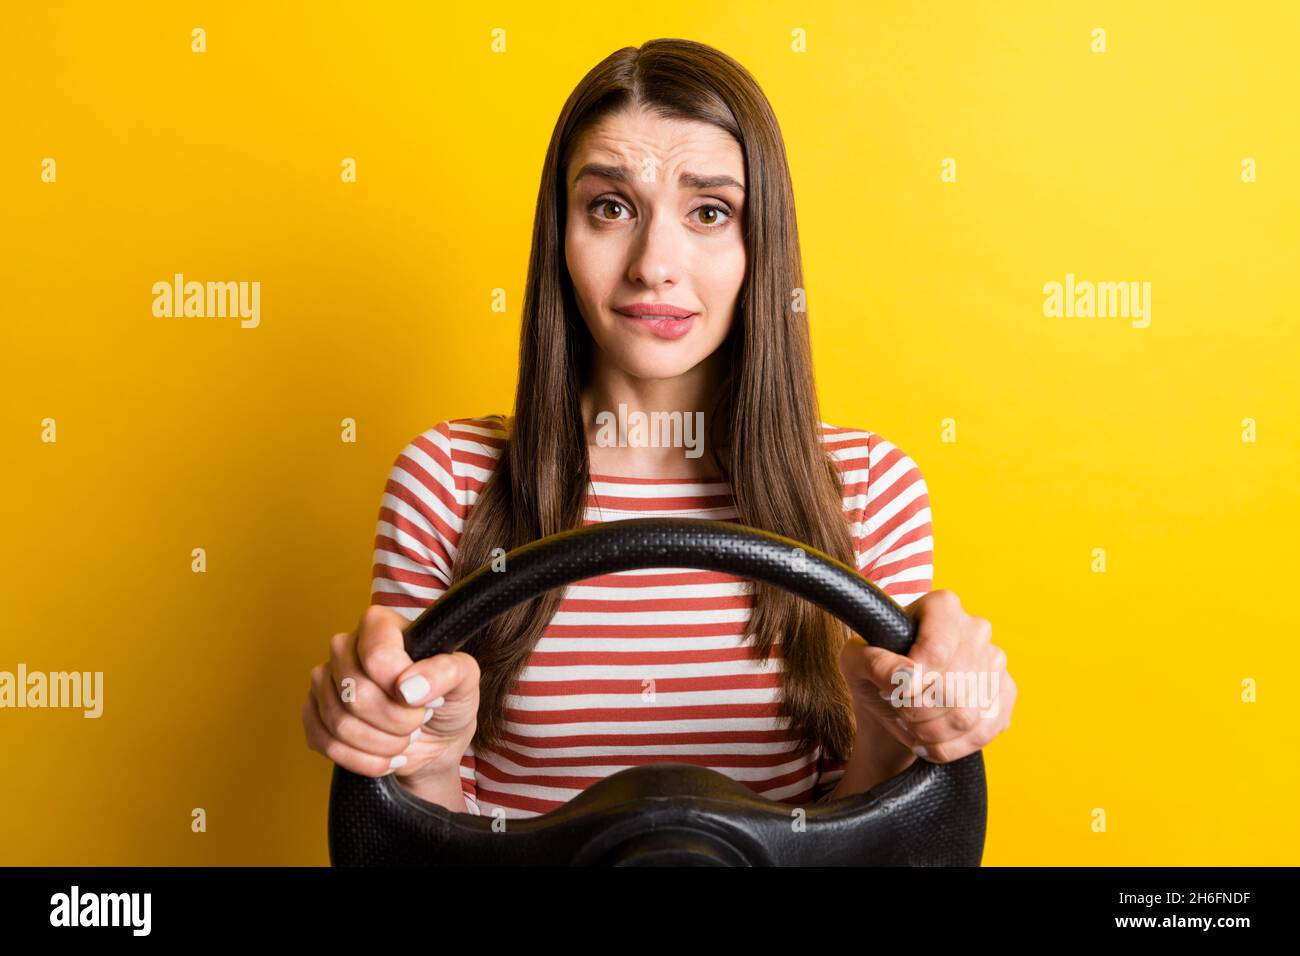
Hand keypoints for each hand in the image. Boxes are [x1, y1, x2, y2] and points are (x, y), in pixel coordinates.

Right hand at [302, 605, 479, 785]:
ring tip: (403, 738)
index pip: (378, 656)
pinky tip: (384, 755)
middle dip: (396, 722)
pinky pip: (324, 743)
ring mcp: (324, 680)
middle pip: (356, 693)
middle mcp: (345, 646)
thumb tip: (409, 686)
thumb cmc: (448, 702)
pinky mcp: (312, 713)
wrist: (434, 742)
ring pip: (340, 723)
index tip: (424, 697)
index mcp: (379, 625)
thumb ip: (448, 671)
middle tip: (417, 722)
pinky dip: (362, 760)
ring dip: (382, 744)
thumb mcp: (465, 679)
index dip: (402, 687)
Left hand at [838, 589, 1014, 762]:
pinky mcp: (1005, 693)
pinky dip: (951, 745)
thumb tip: (905, 676)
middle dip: (916, 711)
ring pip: (968, 713)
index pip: (936, 650)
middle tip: (897, 713)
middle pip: (953, 686)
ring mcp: (995, 661)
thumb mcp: (855, 661)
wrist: (896, 699)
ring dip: (931, 732)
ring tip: (911, 727)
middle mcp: (975, 628)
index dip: (911, 681)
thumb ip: (873, 661)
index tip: (892, 692)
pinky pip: (984, 730)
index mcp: (942, 606)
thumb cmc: (876, 672)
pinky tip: (930, 740)